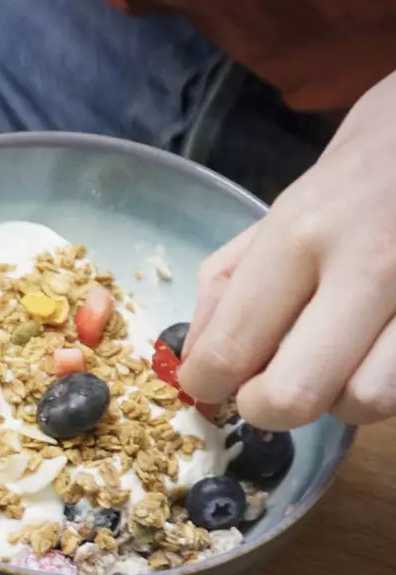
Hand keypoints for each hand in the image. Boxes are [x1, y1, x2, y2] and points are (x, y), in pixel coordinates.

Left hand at [180, 72, 395, 427]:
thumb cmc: (368, 168)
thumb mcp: (286, 206)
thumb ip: (231, 284)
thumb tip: (197, 359)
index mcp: (304, 232)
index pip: (233, 346)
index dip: (207, 383)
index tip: (209, 382)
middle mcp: (370, 264)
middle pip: (295, 395)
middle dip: (265, 406)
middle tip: (264, 385)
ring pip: (366, 402)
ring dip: (337, 397)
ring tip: (335, 361)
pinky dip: (384, 378)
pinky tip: (374, 348)